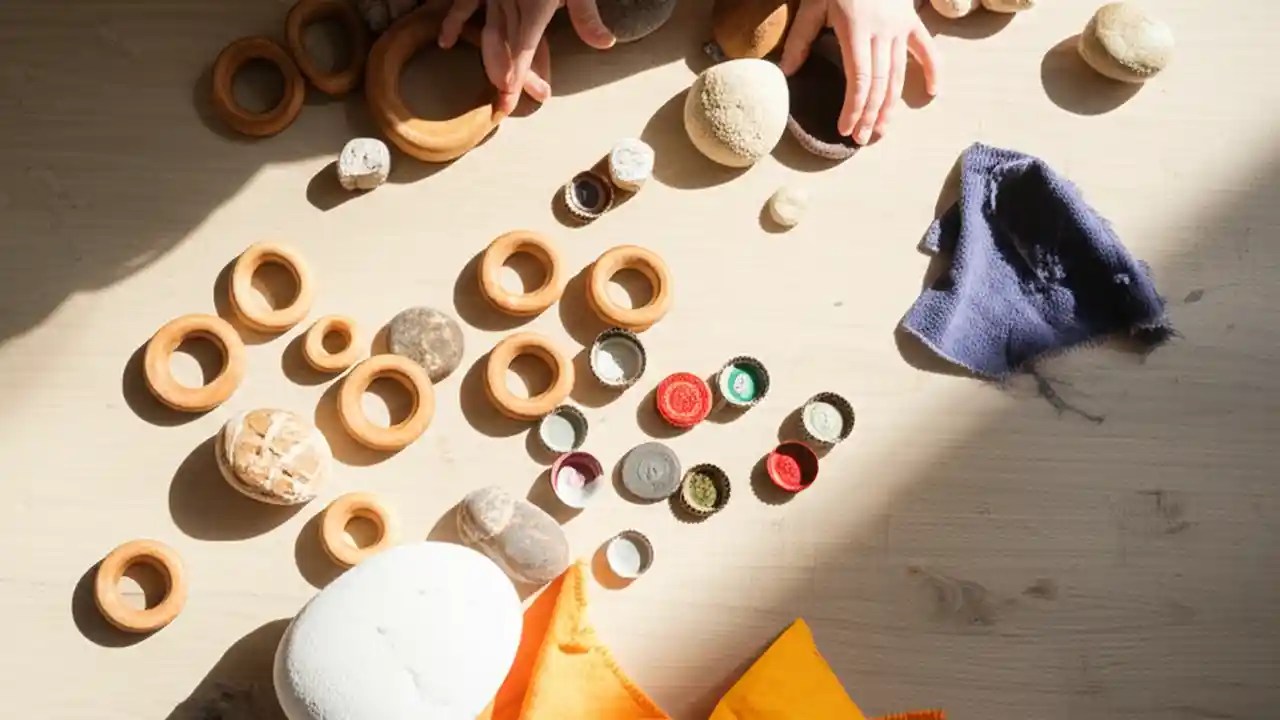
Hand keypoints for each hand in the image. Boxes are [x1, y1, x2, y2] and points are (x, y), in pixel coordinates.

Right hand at [438, 0, 616, 114]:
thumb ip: (586, 15)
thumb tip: (605, 44)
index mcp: (534, 5)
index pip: (523, 48)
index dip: (518, 74)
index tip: (511, 96)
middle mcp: (509, 2)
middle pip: (506, 48)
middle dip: (507, 78)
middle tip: (508, 105)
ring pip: (489, 33)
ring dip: (490, 61)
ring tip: (495, 87)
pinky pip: (464, 4)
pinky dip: (455, 22)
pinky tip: (445, 41)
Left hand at [780, 0, 940, 145]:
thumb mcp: (813, 5)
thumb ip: (800, 40)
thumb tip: (786, 72)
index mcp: (856, 29)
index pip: (859, 77)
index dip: (854, 106)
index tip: (846, 128)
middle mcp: (882, 31)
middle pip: (880, 82)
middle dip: (870, 114)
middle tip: (862, 139)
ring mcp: (900, 27)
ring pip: (899, 73)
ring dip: (891, 105)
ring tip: (882, 130)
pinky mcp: (911, 20)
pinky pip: (926, 48)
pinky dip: (933, 69)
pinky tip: (934, 92)